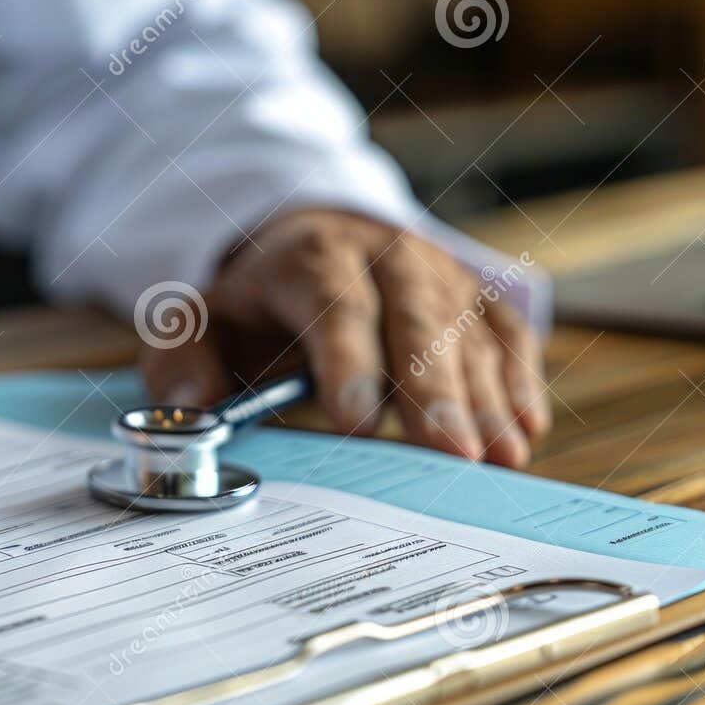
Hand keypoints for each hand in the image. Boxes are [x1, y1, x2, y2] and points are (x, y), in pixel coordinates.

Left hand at [139, 208, 550, 467]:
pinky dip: (519, 383)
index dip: (348, 362)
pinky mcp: (477, 300)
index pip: (336, 307)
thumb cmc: (256, 304)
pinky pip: (507, 337)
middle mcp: (388, 257)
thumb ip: (180, 358)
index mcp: (313, 257)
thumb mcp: (199, 318)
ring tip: (496, 460)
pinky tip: (524, 434)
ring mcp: (441, 276)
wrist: (311, 244)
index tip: (354, 423)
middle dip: (434, 389)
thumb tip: (190, 406)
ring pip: (469, 334)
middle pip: (417, 319)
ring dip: (486, 399)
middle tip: (449, 454)